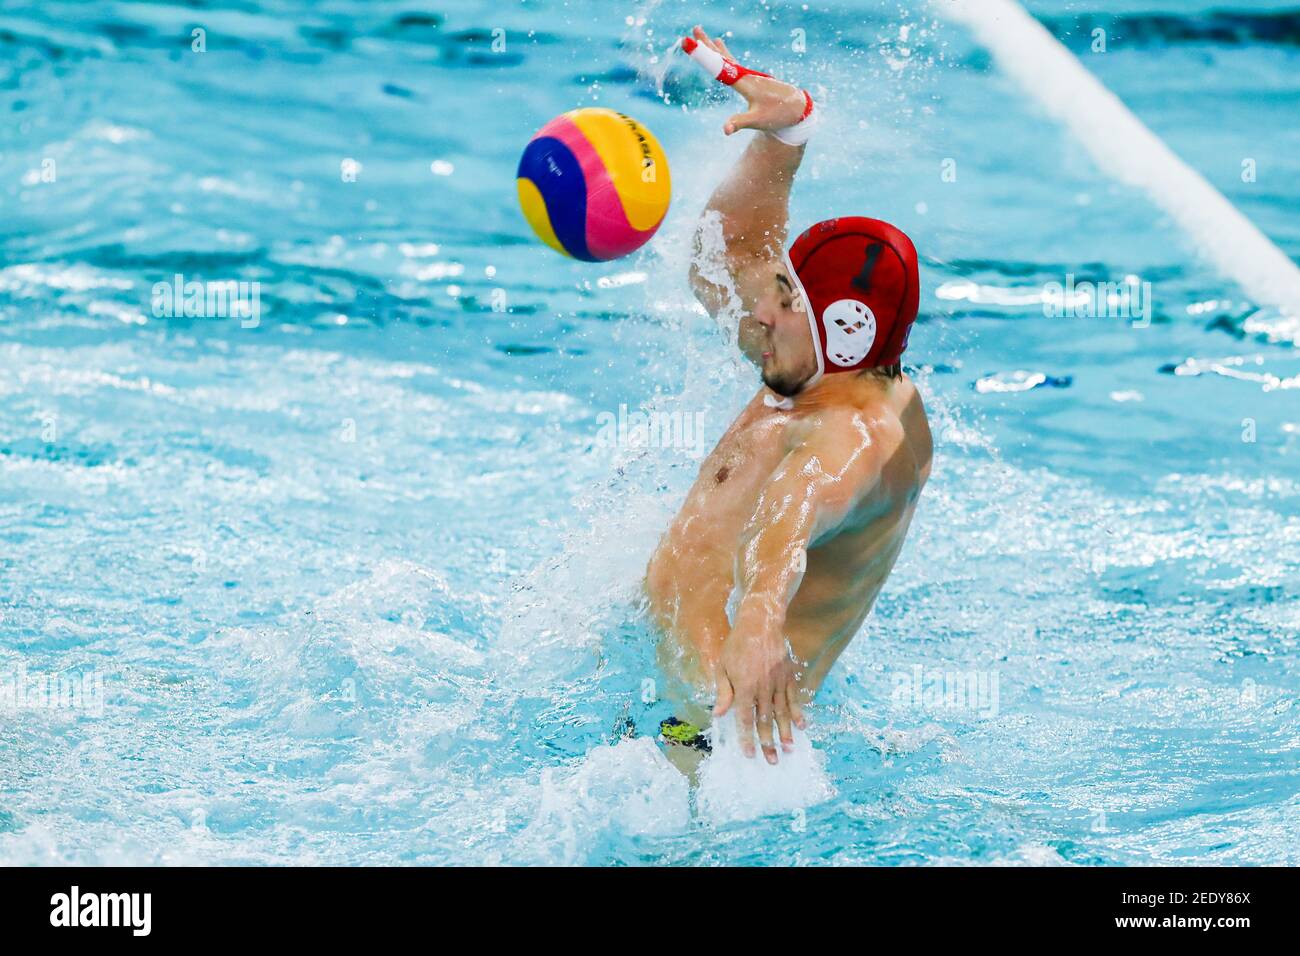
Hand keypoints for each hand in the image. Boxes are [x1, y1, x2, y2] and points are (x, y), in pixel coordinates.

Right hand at [687, 26, 810, 136]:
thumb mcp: (757, 121)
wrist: (796, 107)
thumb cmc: (778, 114)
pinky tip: (720, 45)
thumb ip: (739, 123)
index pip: (720, 66)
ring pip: (726, 57)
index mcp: (744, 82)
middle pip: (722, 57)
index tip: (694, 42)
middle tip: (694, 30)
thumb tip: (725, 129)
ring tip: (701, 33)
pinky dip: (723, 54)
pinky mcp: (750, 78)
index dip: (706, 55)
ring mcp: (748, 75)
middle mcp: (745, 74)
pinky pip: (732, 62)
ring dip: (713, 46)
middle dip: (707, 45)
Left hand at [713, 630, 807, 762]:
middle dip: (768, 742)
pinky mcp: (789, 675)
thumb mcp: (722, 666)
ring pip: (782, 712)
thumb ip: (723, 692)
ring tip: (789, 749)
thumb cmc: (736, 645)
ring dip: (786, 732)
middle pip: (765, 720)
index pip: (745, 718)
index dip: (746, 737)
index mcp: (744, 687)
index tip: (749, 754)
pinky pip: (794, 697)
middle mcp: (763, 687)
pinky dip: (798, 712)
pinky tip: (803, 725)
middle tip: (772, 760)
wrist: (760, 623)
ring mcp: (778, 682)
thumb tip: (718, 714)